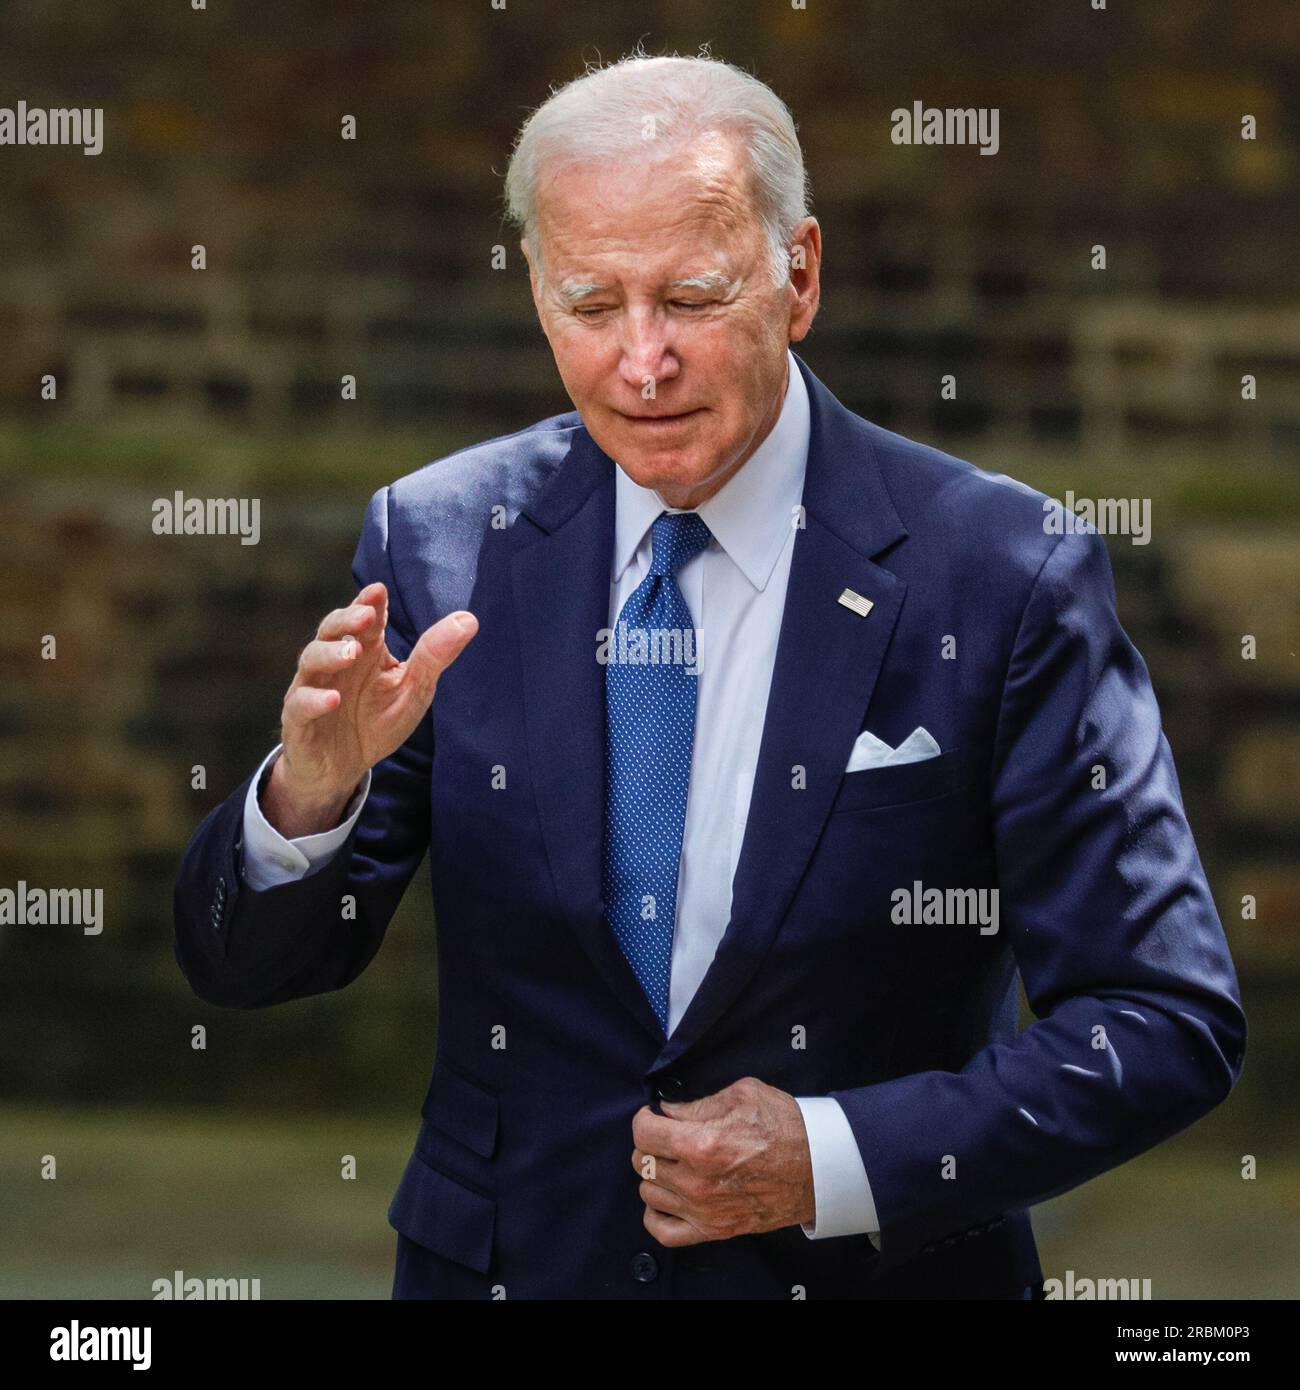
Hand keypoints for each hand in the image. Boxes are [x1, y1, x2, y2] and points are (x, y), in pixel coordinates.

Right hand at [263, 581, 477, 835]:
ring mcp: (313, 688)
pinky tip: (334, 699)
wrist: (342, 769)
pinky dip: (315, 699)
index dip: (369, 603)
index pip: (364, 620)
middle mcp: (335, 663)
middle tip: (366, 616)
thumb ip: (434, 656)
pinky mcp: (298, 719)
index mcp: (365, 651)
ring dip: (330, 653)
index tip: (379, 590)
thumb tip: (469, 619)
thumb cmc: (376, 723)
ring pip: (311, 660)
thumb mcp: (413, 690)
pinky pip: (300, 704)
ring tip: (352, 653)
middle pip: (331, 630)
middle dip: (346, 619)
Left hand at [630, 1076, 815, 1245]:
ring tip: (673, 1161)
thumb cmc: (784, 1126)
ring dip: (656, 1173)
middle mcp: (697, 1181)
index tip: (655, 1114)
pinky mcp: (714, 1230)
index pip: (643, 1132)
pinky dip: (656, 1212)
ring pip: (648, 1191)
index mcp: (701, 1143)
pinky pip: (663, 1230)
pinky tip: (667, 1195)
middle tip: (668, 1134)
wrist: (819, 1167)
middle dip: (651, 1142)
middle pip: (643, 1161)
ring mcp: (704, 1210)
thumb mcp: (741, 1094)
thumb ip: (698, 1103)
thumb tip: (668, 1110)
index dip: (645, 1117)